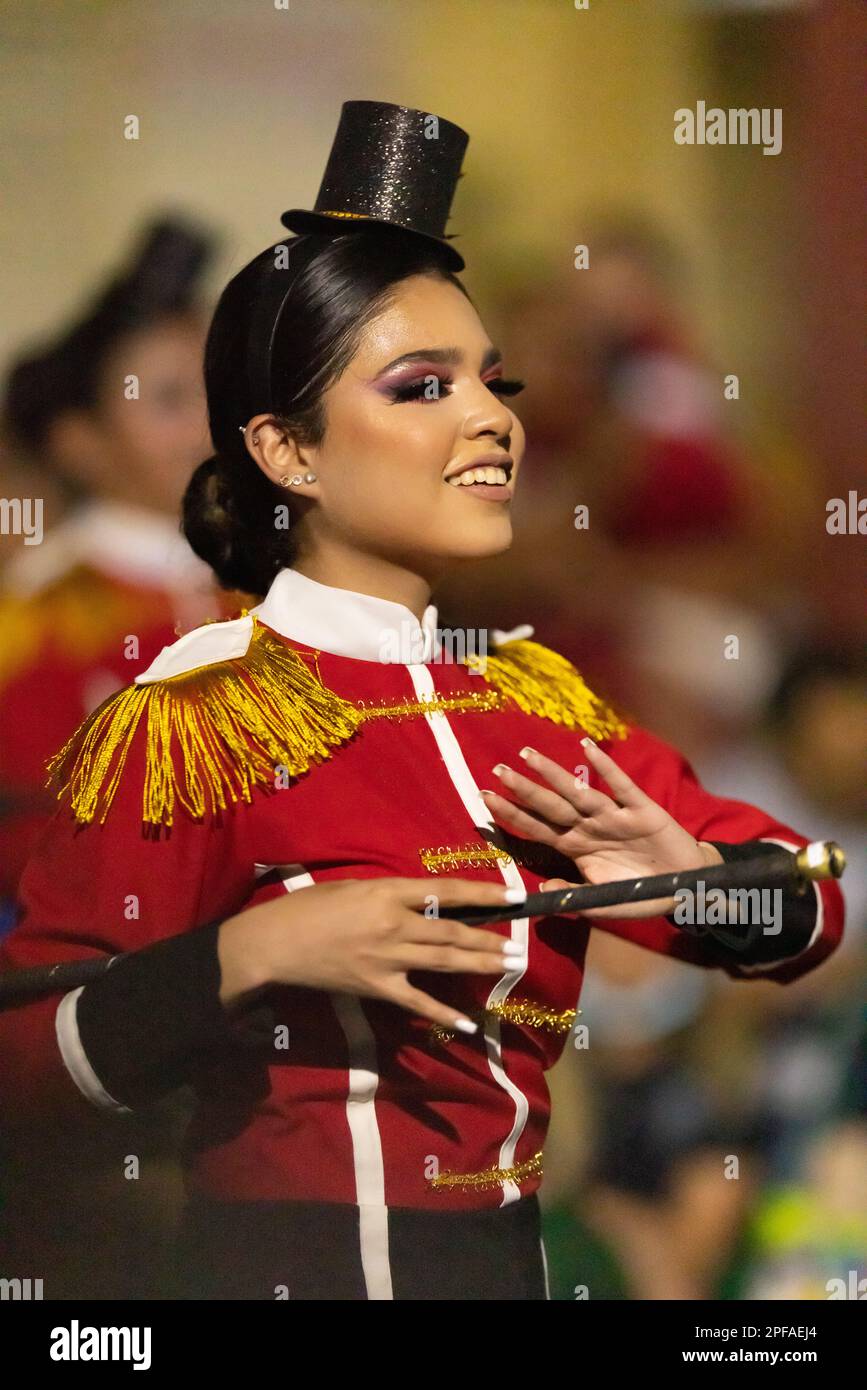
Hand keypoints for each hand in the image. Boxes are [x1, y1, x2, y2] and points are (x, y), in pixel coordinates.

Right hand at [217, 876, 524, 1029]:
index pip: (445, 892)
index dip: (482, 895)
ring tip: (509, 966)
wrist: (277, 943)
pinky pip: (417, 1002)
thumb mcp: (352, 886)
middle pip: (452, 932)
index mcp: (388, 893)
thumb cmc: (310, 907)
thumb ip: (391, 893)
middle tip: (520, 945)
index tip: (512, 897)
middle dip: (489, 939)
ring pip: (443, 962)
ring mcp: (388, 959)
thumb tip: (424, 900)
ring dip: (479, 964)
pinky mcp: (377, 987)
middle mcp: (395, 925)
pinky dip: (443, 1014)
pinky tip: (468, 1024)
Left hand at [479, 738, 721, 918]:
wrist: (684, 888)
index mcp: (576, 847)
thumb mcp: (602, 903)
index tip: (485, 801)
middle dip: (523, 789)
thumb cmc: (638, 893)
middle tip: (496, 770)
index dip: (512, 815)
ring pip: (578, 792)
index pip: (537, 827)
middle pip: (550, 805)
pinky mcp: (642, 810)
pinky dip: (605, 768)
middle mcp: (589, 827)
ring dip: (553, 774)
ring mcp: (614, 817)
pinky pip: (621, 787)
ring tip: (527, 755)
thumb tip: (540, 889)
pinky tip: (587, 748)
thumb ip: (573, 897)